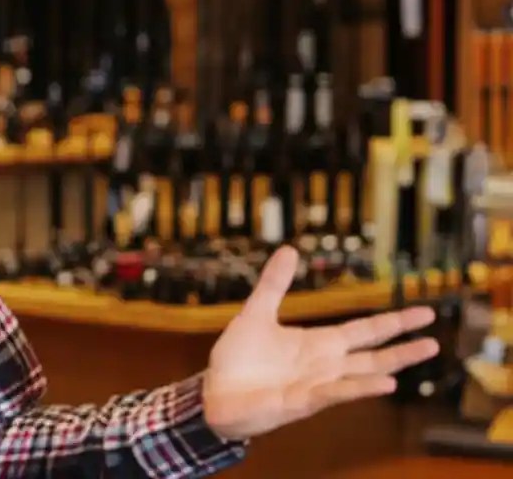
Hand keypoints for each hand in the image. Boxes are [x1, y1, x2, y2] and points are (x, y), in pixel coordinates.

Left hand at [202, 246, 439, 441]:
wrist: (216, 393)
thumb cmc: (239, 359)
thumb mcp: (256, 312)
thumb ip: (274, 284)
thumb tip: (288, 249)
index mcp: (320, 344)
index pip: (365, 331)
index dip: (394, 322)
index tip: (425, 312)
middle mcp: (326, 366)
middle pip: (374, 355)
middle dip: (404, 347)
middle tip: (436, 340)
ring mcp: (317, 385)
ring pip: (361, 375)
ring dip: (390, 366)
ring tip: (422, 354)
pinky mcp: (301, 402)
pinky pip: (335, 394)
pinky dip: (358, 388)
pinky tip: (386, 384)